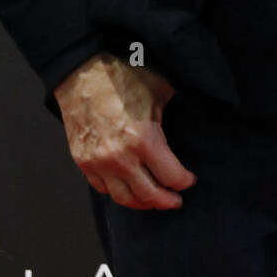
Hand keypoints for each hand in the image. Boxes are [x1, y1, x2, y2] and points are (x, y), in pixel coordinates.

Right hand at [53, 53, 196, 209]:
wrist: (82, 73)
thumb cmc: (120, 77)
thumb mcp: (159, 89)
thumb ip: (174, 110)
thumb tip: (195, 110)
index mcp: (143, 140)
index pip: (171, 177)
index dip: (184, 181)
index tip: (189, 180)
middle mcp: (121, 158)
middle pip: (149, 195)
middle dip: (167, 200)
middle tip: (175, 200)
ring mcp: (99, 163)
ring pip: (125, 199)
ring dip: (143, 203)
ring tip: (153, 200)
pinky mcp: (83, 163)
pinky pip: (103, 189)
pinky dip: (118, 193)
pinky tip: (128, 188)